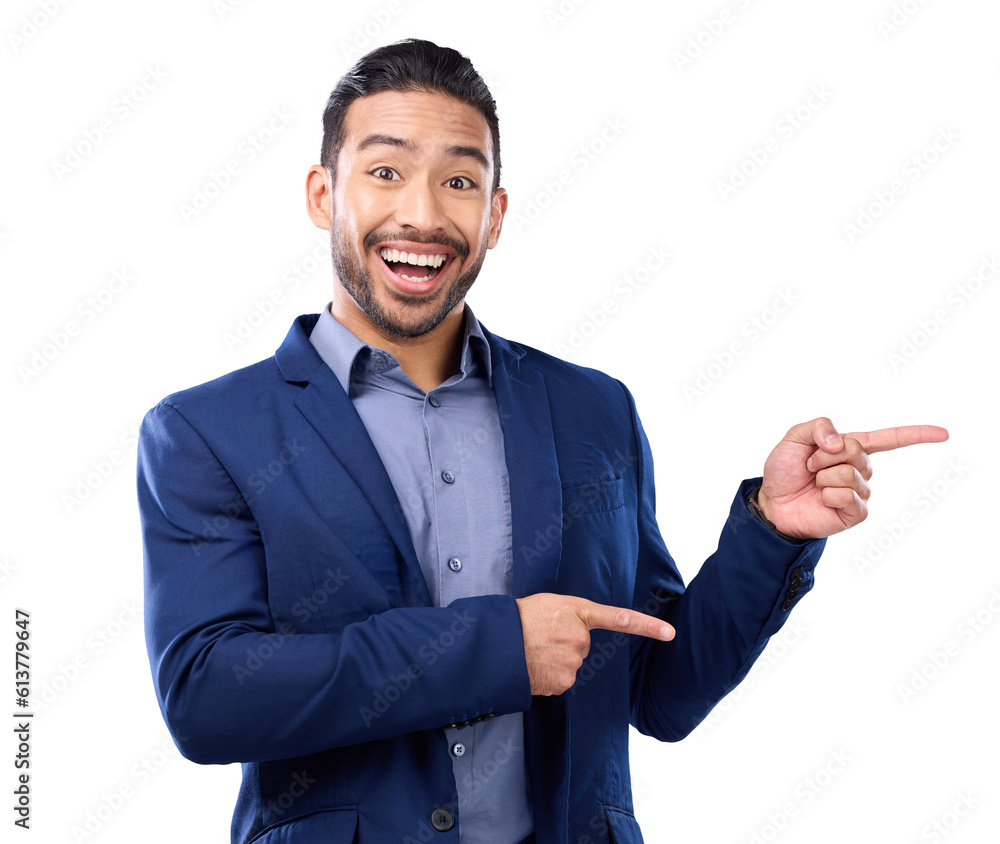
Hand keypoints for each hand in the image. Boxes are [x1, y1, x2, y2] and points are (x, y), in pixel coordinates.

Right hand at [515, 593, 673, 695]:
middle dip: (567, 644)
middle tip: (543, 637)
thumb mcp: (548, 604)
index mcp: (578, 612)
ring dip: (556, 660)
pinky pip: (560, 680)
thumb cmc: (519, 618)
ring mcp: (573, 662)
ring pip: (571, 664)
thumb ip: (570, 618)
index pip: (620, 618)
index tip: (669, 633)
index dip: (647, 626)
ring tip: (534, 650)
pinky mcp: (564, 682)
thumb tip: (578, 638)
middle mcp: (581, 638)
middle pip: (582, 646)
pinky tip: (534, 665)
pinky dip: (549, 675)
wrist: (498, 642)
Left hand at [757, 417, 948, 539]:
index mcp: (850, 448)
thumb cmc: (785, 471)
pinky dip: (828, 494)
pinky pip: (848, 496)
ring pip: (849, 473)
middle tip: (810, 466)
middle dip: (824, 456)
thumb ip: (818, 427)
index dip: (916, 434)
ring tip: (814, 483)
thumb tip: (840, 441)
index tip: (944, 433)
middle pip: (856, 451)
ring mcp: (860, 492)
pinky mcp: (856, 513)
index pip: (889, 439)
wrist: (773, 503)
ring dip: (823, 475)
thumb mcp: (794, 439)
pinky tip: (822, 499)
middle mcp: (860, 469)